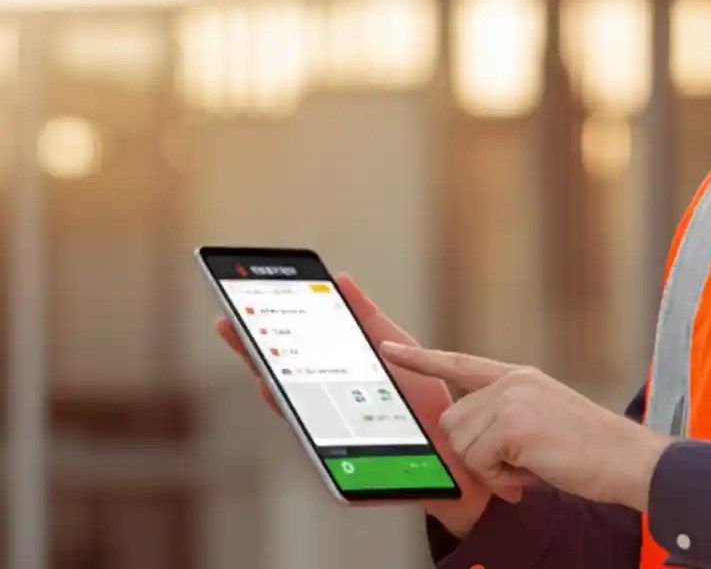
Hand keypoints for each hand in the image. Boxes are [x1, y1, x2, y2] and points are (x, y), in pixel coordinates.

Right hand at [214, 274, 492, 537]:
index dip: (262, 332)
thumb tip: (340, 278)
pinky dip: (297, 419)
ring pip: (290, 409)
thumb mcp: (395, 346)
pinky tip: (279, 393)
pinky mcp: (341, 463)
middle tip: (226, 322)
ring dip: (269, 384)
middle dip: (251, 350)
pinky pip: (314, 441)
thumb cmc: (420, 399)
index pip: (291, 354)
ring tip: (253, 360)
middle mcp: (323, 407)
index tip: (238, 303)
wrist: (454, 444)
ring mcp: (327, 434)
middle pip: (279, 377)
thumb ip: (367, 316)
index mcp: (332, 379)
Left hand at [380, 344, 673, 511]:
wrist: (628, 459)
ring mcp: (513, 399)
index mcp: (519, 377)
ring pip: (463, 445)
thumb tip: (469, 445)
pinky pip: (480, 462)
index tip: (388, 350)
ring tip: (533, 465)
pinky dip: (503, 477)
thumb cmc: (590, 451)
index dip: (420, 359)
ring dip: (493, 469)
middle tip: (519, 465)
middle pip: (453, 422)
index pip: (460, 363)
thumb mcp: (543, 423)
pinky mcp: (514, 423)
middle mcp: (512, 381)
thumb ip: (505, 421)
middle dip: (478, 454)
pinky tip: (534, 470)